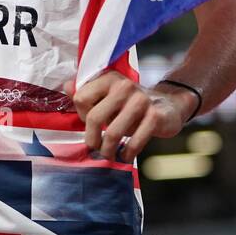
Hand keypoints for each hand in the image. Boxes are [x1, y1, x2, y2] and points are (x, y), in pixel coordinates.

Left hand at [72, 73, 186, 161]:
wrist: (169, 105)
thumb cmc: (130, 105)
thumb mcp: (109, 95)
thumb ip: (87, 92)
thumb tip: (66, 86)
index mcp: (109, 78)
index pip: (81, 98)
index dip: (82, 115)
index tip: (91, 123)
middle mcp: (124, 85)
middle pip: (94, 117)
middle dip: (92, 139)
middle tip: (95, 147)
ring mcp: (141, 100)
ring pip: (112, 133)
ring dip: (108, 150)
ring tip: (109, 154)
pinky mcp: (155, 116)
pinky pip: (134, 142)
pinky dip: (127, 154)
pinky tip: (126, 156)